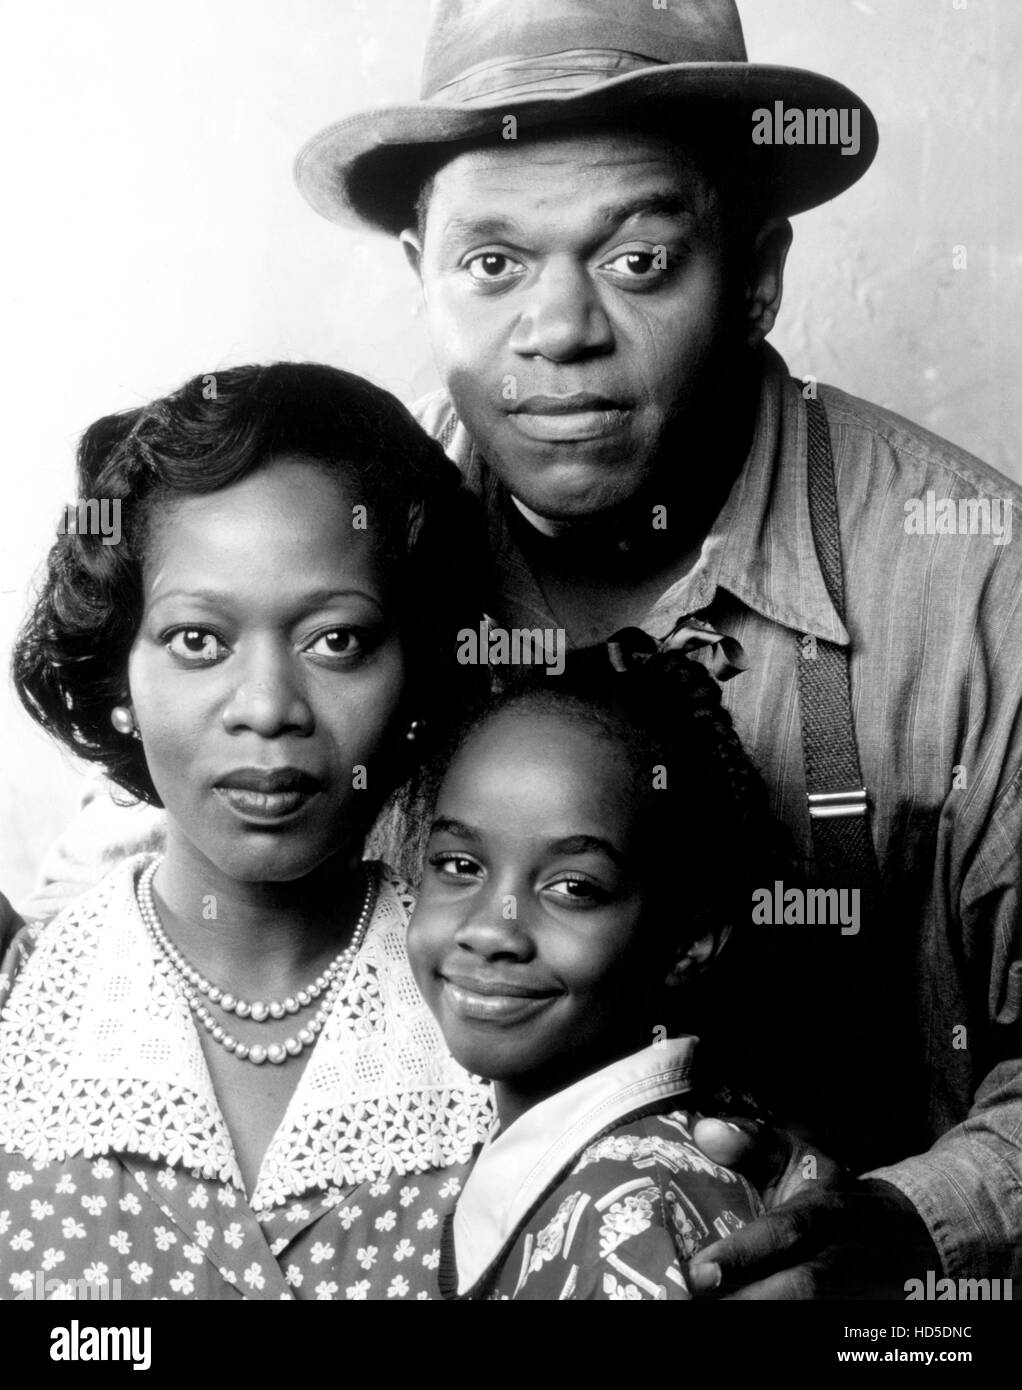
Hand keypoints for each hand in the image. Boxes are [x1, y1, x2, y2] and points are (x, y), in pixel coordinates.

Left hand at [687, 1120, 936, 1298]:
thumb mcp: (798, 1156)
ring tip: (709, 1311)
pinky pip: (811, 1323)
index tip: (698, 1271)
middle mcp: (842, 1256)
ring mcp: (850, 1294)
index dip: (742, 1254)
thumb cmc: (830, 1191)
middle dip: (747, 1299)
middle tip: (695, 1298)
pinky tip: (732, 1313)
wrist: (904, 1235)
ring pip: (805, 1311)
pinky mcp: (847, 1314)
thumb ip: (751, 1143)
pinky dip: (771, 1323)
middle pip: (799, 1289)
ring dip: (756, 1314)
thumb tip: (704, 1132)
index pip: (786, 1232)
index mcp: (827, 1209)